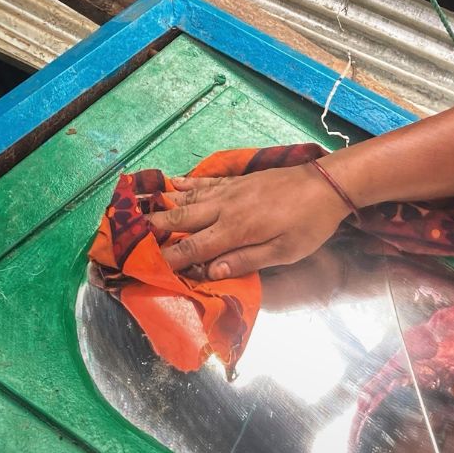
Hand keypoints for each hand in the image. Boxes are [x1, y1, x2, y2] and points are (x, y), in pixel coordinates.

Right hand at [149, 164, 351, 279]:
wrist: (327, 184)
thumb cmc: (309, 224)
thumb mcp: (284, 252)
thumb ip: (246, 260)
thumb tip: (211, 272)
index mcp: (235, 230)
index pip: (193, 249)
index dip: (167, 260)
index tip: (143, 267)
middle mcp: (225, 208)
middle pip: (181, 221)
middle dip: (152, 231)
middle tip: (126, 239)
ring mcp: (230, 191)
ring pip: (188, 199)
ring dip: (161, 206)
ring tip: (136, 211)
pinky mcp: (238, 180)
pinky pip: (205, 181)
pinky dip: (185, 183)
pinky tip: (171, 183)